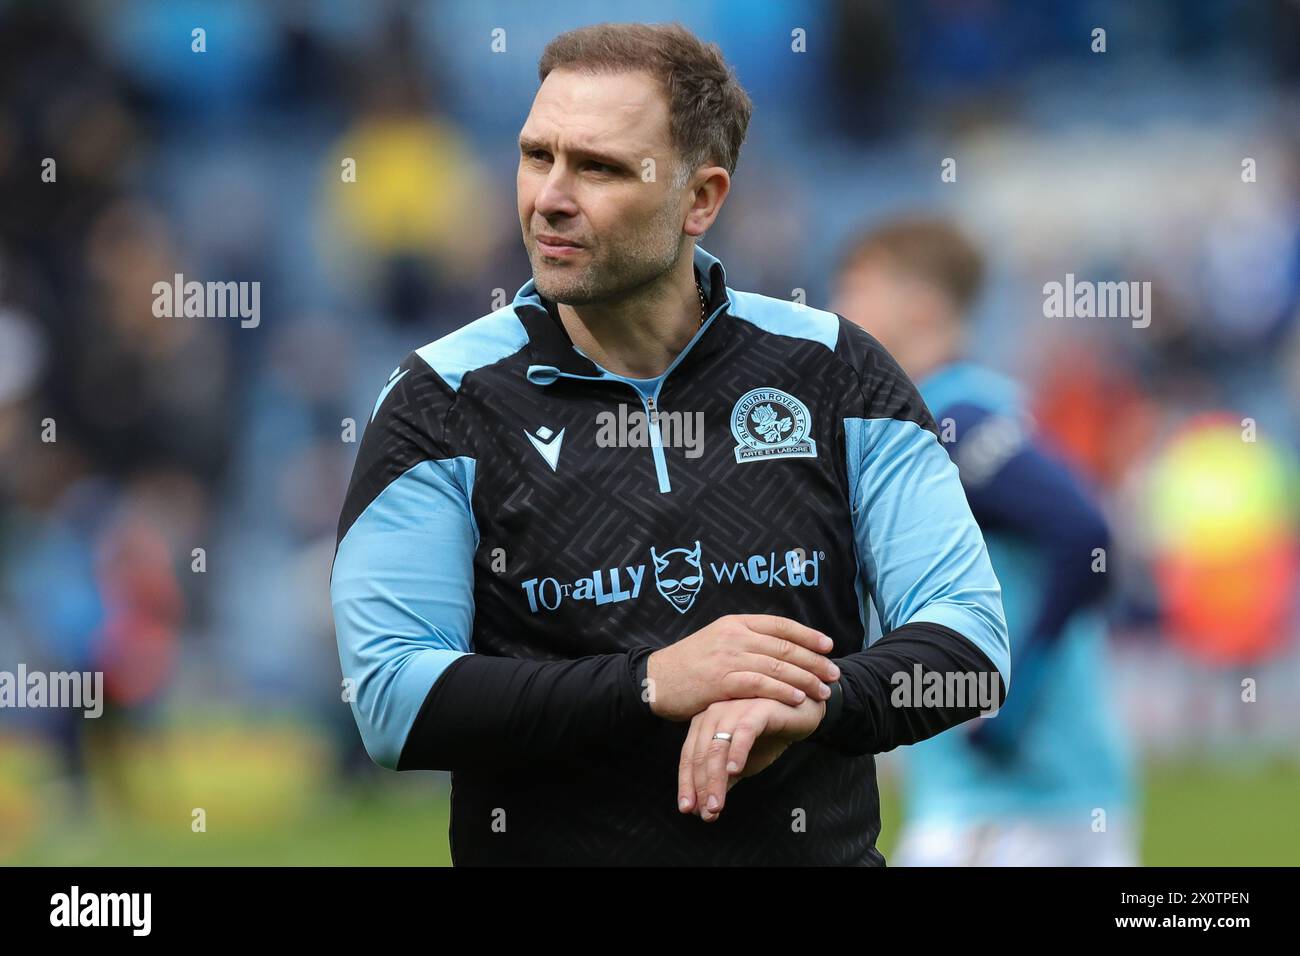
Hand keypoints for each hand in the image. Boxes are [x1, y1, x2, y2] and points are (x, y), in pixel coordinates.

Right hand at [645, 614, 838, 720]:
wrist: (656, 680)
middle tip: (834, 673)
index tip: (828, 645)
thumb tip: (776, 649)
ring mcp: (728, 657)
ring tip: (823, 690)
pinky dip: (783, 691)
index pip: (780, 625)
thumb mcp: (717, 642)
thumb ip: (744, 642)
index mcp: (735, 623)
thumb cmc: (689, 665)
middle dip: (814, 660)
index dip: (808, 635)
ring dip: (805, 679)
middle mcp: (735, 636)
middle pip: (785, 647)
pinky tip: (798, 698)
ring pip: (777, 666)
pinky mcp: (722, 681)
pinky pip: (760, 684)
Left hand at [677, 695, 825, 821]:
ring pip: (718, 748)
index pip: (689, 757)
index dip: (687, 784)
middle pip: (700, 755)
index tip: (688, 809)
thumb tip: (703, 809)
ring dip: (715, 779)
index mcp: (704, 723)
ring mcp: (734, 709)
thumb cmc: (767, 736)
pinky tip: (735, 771)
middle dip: (702, 787)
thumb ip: (722, 780)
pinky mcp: (756, 710)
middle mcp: (714, 714)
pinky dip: (737, 752)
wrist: (801, 715)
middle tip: (707, 814)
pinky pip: (743, 733)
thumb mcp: (740, 762)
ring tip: (716, 805)